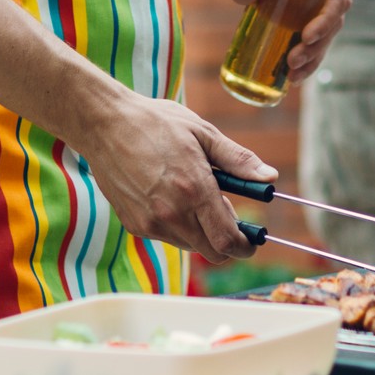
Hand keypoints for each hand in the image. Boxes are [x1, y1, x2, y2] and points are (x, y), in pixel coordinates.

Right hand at [77, 90, 274, 262]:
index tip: (252, 239)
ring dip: (200, 231)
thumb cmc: (155, 122)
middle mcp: (172, 213)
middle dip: (226, 240)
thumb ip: (238, 160)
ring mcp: (150, 222)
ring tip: (193, 193)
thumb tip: (270, 177)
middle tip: (226, 212)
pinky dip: (177, 224)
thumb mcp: (202, 132)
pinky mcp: (134, 224)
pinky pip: (166, 236)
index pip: (228, 240)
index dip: (245, 246)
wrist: (104, 124)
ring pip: (189, 244)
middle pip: (212, 252)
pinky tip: (168, 194)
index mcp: (194, 189)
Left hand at [218, 0, 351, 81]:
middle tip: (293, 61)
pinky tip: (294, 75)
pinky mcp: (310, 12)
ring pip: (328, 32)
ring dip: (314, 56)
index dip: (327, 19)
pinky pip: (317, 37)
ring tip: (292, 74)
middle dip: (317, 45)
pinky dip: (308, 57)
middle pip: (335, 18)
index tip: (306, 36)